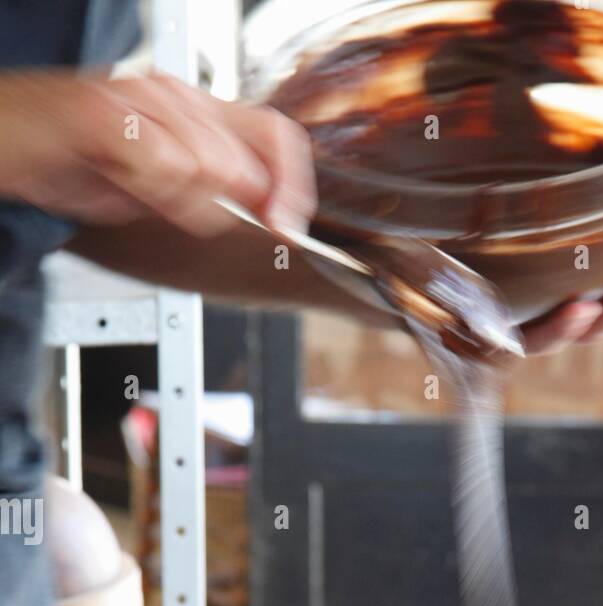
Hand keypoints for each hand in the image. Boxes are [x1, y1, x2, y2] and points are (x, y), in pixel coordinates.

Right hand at [0, 70, 315, 235]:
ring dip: (183, 202)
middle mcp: (177, 97)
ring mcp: (142, 101)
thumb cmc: (69, 158)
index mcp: (194, 112)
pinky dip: (154, 188)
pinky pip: (162, 163)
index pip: (275, 136)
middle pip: (247, 159)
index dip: (291, 186)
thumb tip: (258, 212)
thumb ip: (208, 196)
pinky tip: (126, 184)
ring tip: (140, 193)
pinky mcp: (107, 116)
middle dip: (233, 206)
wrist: (4, 137)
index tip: (286, 228)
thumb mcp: (155, 188)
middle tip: (190, 215)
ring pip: (208, 165)